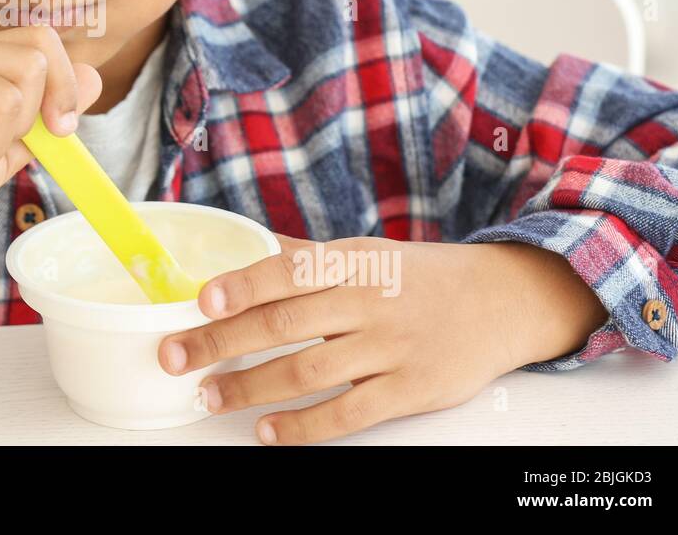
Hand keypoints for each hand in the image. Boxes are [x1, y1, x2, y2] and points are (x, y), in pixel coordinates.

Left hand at [157, 234, 608, 444]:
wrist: (503, 301)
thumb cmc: (419, 276)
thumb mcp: (367, 251)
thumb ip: (308, 255)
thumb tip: (246, 246)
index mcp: (353, 261)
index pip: (288, 269)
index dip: (242, 285)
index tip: (200, 301)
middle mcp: (368, 301)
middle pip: (283, 324)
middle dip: (221, 342)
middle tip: (175, 357)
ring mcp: (391, 347)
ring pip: (307, 371)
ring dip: (250, 387)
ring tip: (208, 397)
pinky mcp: (411, 390)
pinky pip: (348, 413)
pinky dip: (303, 426)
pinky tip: (267, 432)